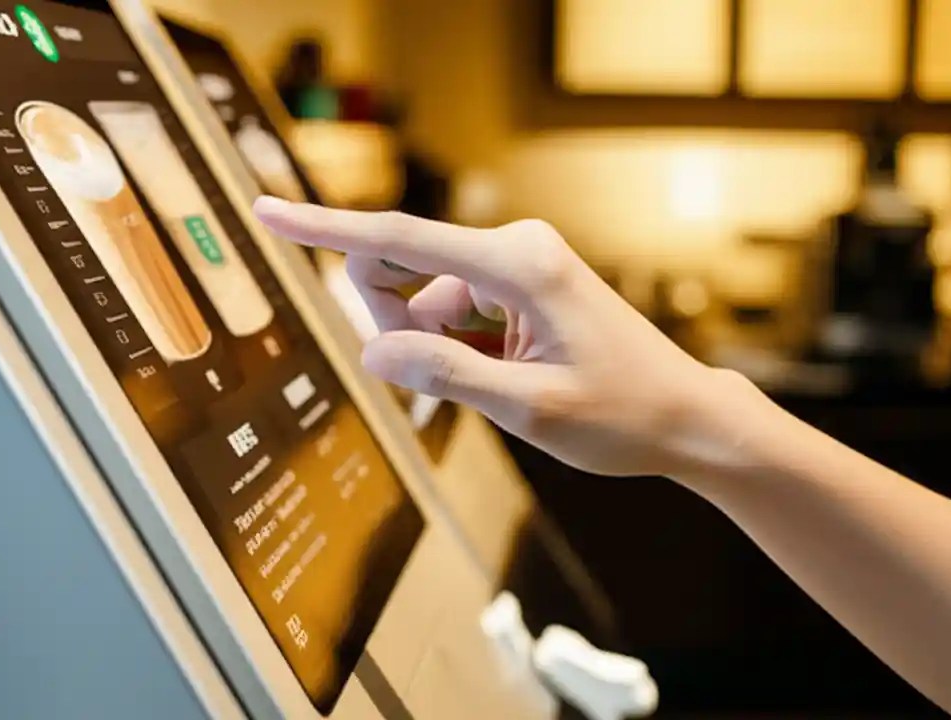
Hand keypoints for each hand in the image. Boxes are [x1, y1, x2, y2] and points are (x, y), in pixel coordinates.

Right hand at [254, 197, 791, 479]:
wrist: (685, 418)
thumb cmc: (622, 414)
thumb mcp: (528, 407)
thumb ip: (446, 373)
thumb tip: (372, 351)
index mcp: (518, 265)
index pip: (400, 239)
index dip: (325, 230)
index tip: (265, 213)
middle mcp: (515, 248)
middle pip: (403, 265)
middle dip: (393, 321)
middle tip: (437, 383)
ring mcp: (519, 263)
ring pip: (425, 294)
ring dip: (430, 343)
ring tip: (492, 389)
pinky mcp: (522, 284)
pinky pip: (454, 306)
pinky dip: (453, 343)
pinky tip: (495, 378)